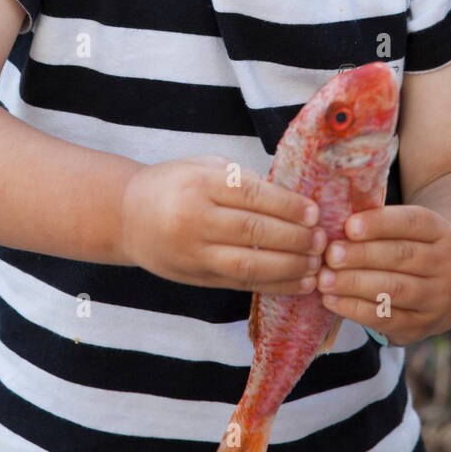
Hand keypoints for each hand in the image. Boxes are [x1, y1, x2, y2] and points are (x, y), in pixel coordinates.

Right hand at [120, 154, 326, 293]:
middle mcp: (194, 219)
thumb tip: (295, 196)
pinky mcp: (197, 278)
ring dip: (290, 267)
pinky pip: (241, 283)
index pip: (252, 196)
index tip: (315, 212)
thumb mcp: (204, 166)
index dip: (288, 206)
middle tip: (323, 241)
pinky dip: (275, 285)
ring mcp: (194, 253)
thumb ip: (243, 180)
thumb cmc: (174, 184)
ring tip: (317, 265)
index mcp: (200, 184)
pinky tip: (300, 283)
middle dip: (295, 238)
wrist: (126, 216)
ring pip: (249, 263)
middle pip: (254, 231)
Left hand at [317, 204, 450, 345]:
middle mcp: (447, 265)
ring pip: (394, 289)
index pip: (412, 222)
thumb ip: (377, 224)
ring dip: (354, 284)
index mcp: (442, 233)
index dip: (380, 223)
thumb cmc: (409, 249)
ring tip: (324, 279)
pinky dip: (354, 309)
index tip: (349, 226)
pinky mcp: (421, 326)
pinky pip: (385, 318)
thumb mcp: (406, 231)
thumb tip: (333, 222)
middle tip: (330, 254)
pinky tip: (332, 300)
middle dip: (361, 255)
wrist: (445, 289)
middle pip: (402, 257)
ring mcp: (438, 299)